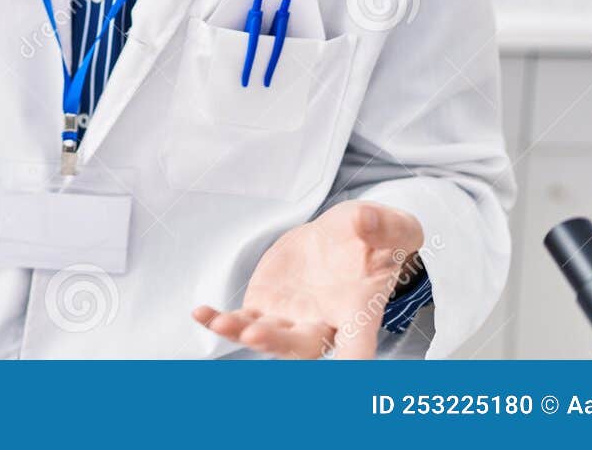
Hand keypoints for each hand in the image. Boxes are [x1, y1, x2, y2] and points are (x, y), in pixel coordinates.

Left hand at [191, 200, 423, 358]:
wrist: (347, 240)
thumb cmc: (377, 240)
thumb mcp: (391, 225)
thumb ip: (382, 225)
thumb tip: (367, 222)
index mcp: (359, 310)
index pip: (358, 343)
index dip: (351, 359)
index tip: (345, 370)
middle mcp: (324, 323)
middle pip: (302, 344)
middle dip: (277, 341)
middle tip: (256, 334)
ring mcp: (292, 317)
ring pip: (266, 335)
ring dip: (242, 331)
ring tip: (219, 321)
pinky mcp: (266, 305)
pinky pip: (241, 319)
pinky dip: (220, 320)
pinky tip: (200, 313)